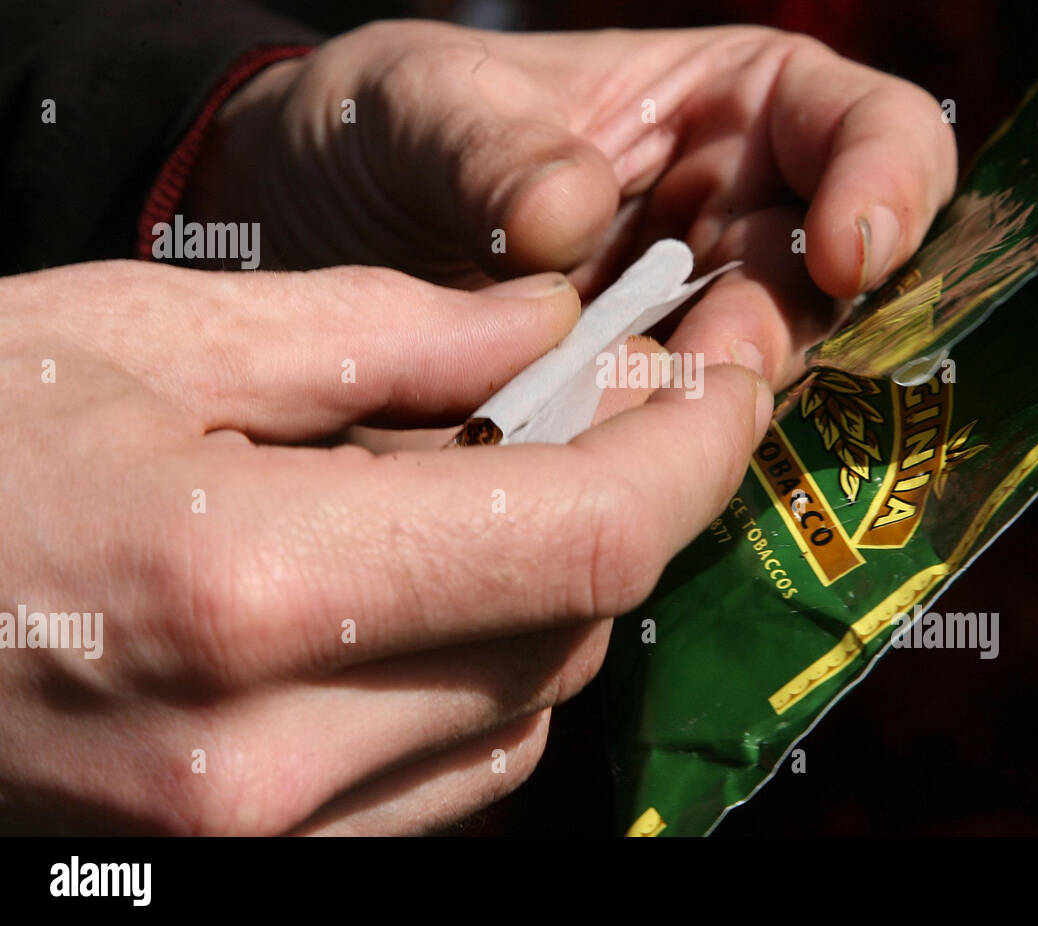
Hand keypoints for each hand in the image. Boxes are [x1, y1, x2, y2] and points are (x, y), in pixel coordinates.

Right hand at [0, 260, 770, 833]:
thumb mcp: (158, 337)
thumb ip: (392, 336)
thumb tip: (550, 329)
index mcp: (250, 587)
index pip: (586, 537)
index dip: (691, 451)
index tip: (722, 380)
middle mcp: (267, 757)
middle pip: (570, 628)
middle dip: (618, 503)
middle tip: (592, 401)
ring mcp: (254, 840)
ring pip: (524, 717)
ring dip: (547, 595)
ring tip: (471, 488)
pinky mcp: (243, 865)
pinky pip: (446, 778)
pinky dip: (476, 676)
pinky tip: (412, 591)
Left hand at [186, 21, 956, 384]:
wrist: (300, 222)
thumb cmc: (377, 126)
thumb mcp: (417, 106)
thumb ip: (490, 148)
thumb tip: (572, 219)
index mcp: (730, 105)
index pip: (871, 129)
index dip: (890, 186)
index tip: (848, 255)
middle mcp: (735, 217)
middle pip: (836, 279)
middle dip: (785, 326)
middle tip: (712, 363)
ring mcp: (690, 320)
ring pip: (768, 373)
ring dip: (722, 404)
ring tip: (631, 406)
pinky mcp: (639, 403)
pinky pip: (687, 435)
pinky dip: (660, 457)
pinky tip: (600, 465)